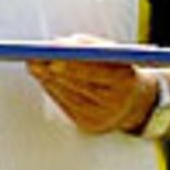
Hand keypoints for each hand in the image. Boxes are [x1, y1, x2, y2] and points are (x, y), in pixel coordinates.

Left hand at [27, 45, 156, 133]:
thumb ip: (90, 46)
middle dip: (54, 71)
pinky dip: (54, 91)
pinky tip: (44, 79)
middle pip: (79, 85)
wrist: (137, 103)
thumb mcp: (113, 53)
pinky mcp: (90, 126)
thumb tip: (57, 43)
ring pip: (69, 96)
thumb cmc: (120, 70)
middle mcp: (116, 103)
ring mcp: (103, 118)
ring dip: (50, 80)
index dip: (73, 63)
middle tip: (33, 58)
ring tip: (34, 66)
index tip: (52, 54)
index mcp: (127, 81)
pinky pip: (67, 107)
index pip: (96, 71)